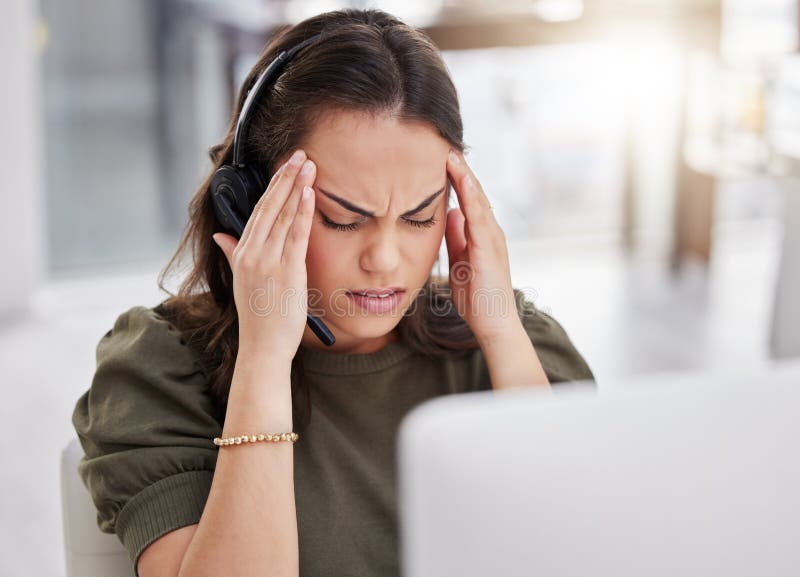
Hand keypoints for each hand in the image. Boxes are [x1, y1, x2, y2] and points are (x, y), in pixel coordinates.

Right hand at [212, 149, 315, 362]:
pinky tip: (309, 193)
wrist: (263, 346)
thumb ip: (233, 254)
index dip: (272, 187)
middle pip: (269, 207)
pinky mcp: (286, 271)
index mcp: (241, 254)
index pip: (258, 212)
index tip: (285, 168)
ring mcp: (268, 261)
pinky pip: (295, 235)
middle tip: (298, 155)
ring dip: (296, 187)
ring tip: (307, 165)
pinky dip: (302, 212)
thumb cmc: (258, 317)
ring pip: (282, 216)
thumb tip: (221, 236)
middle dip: (284, 178)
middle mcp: (252, 253)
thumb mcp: (242, 281)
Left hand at [445, 149, 518, 344]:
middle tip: (444, 147)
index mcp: (482, 235)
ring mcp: (492, 238)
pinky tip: (461, 178)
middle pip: (475, 193)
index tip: (442, 160)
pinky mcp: (489, 247)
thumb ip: (457, 238)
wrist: (492, 323)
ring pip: (478, 199)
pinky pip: (479, 214)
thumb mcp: (460, 261)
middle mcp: (490, 232)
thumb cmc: (476, 297)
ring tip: (450, 154)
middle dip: (460, 170)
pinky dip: (470, 194)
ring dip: (464, 175)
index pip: (469, 200)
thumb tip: (450, 215)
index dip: (457, 180)